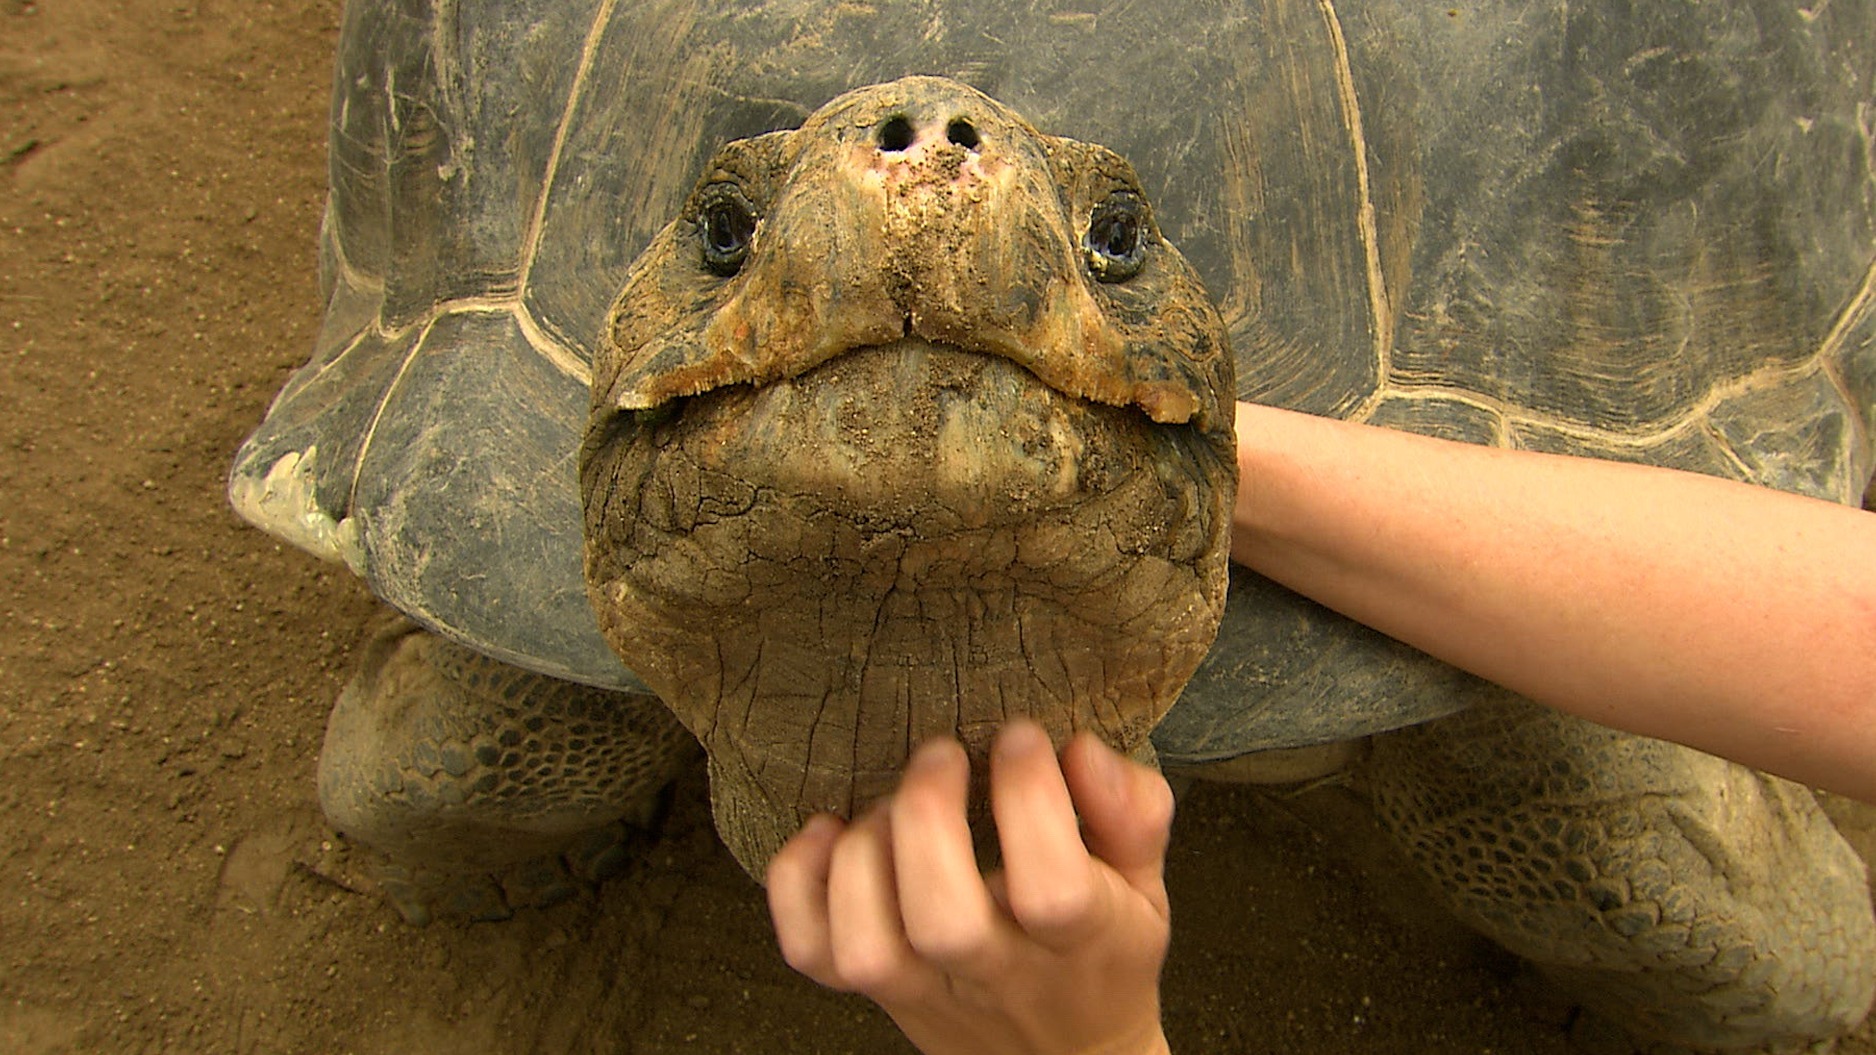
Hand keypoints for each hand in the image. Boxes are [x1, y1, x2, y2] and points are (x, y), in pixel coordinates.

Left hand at [766, 720, 1175, 1054]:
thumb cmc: (1101, 950)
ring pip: (869, 948)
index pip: (1053, 889)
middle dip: (928, 818)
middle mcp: (996, 975)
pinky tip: (826, 832)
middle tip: (939, 755)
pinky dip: (797, 886)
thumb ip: (1132, 812)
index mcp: (1079, 942)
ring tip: (887, 802)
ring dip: (863, 856)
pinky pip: (811, 953)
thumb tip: (1079, 749)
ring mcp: (926, 992)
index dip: (1031, 802)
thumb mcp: (1145, 881)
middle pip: (944, 922)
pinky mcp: (873, 995)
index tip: (1021, 737)